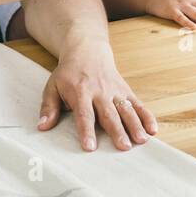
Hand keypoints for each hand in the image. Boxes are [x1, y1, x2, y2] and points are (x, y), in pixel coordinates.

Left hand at [37, 39, 157, 151]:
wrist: (87, 49)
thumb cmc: (68, 73)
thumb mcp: (52, 86)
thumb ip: (48, 107)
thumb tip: (42, 126)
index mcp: (80, 92)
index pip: (84, 114)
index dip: (87, 131)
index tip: (90, 147)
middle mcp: (100, 92)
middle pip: (109, 114)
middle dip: (117, 131)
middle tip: (124, 147)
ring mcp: (115, 91)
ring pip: (126, 109)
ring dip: (135, 125)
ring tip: (141, 140)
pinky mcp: (125, 90)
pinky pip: (137, 104)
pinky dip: (146, 116)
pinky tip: (153, 129)